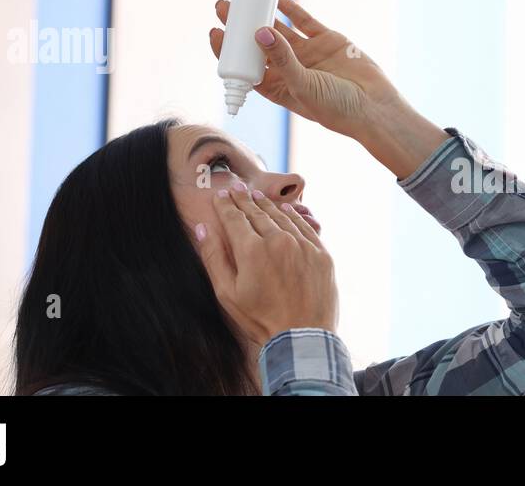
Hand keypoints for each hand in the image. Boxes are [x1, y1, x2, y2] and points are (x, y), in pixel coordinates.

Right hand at [195, 182, 337, 345]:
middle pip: (257, 213)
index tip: (221, 196)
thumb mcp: (227, 293)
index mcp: (252, 250)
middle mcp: (278, 241)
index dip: (226, 206)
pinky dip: (293, 216)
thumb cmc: (260, 318)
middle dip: (244, 200)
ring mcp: (303, 245)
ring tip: (256, 196)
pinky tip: (286, 210)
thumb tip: (203, 229)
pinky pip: (305, 227)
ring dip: (267, 205)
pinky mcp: (321, 253)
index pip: (234, 218)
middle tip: (237, 189)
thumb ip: (214, 257)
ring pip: (281, 217)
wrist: (303, 335)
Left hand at [209, 0, 448, 178]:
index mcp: (278, 87)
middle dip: (239, 26)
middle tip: (222, 7)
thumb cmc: (337, 109)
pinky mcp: (326, 40)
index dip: (229, 51)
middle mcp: (290, 69)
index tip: (216, 33)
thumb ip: (283, 59)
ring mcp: (308, 53)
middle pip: (257, 44)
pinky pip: (303, 20)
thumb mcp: (303, 87)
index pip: (246, 67)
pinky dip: (289, 6)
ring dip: (260, 13)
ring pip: (278, 28)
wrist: (374, 107)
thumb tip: (260, 30)